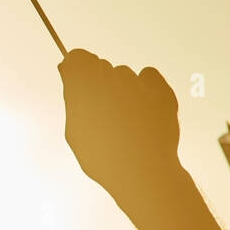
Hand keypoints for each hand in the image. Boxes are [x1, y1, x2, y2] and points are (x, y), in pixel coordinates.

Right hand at [58, 49, 181, 216]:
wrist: (141, 172)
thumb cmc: (103, 157)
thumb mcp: (75, 131)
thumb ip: (73, 98)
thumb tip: (69, 72)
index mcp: (84, 87)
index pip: (78, 57)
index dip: (78, 69)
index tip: (80, 82)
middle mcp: (110, 78)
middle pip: (101, 68)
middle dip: (100, 84)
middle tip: (105, 113)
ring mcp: (137, 83)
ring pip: (125, 74)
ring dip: (123, 89)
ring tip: (127, 120)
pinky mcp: (160, 89)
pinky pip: (149, 75)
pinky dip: (146, 86)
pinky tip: (144, 108)